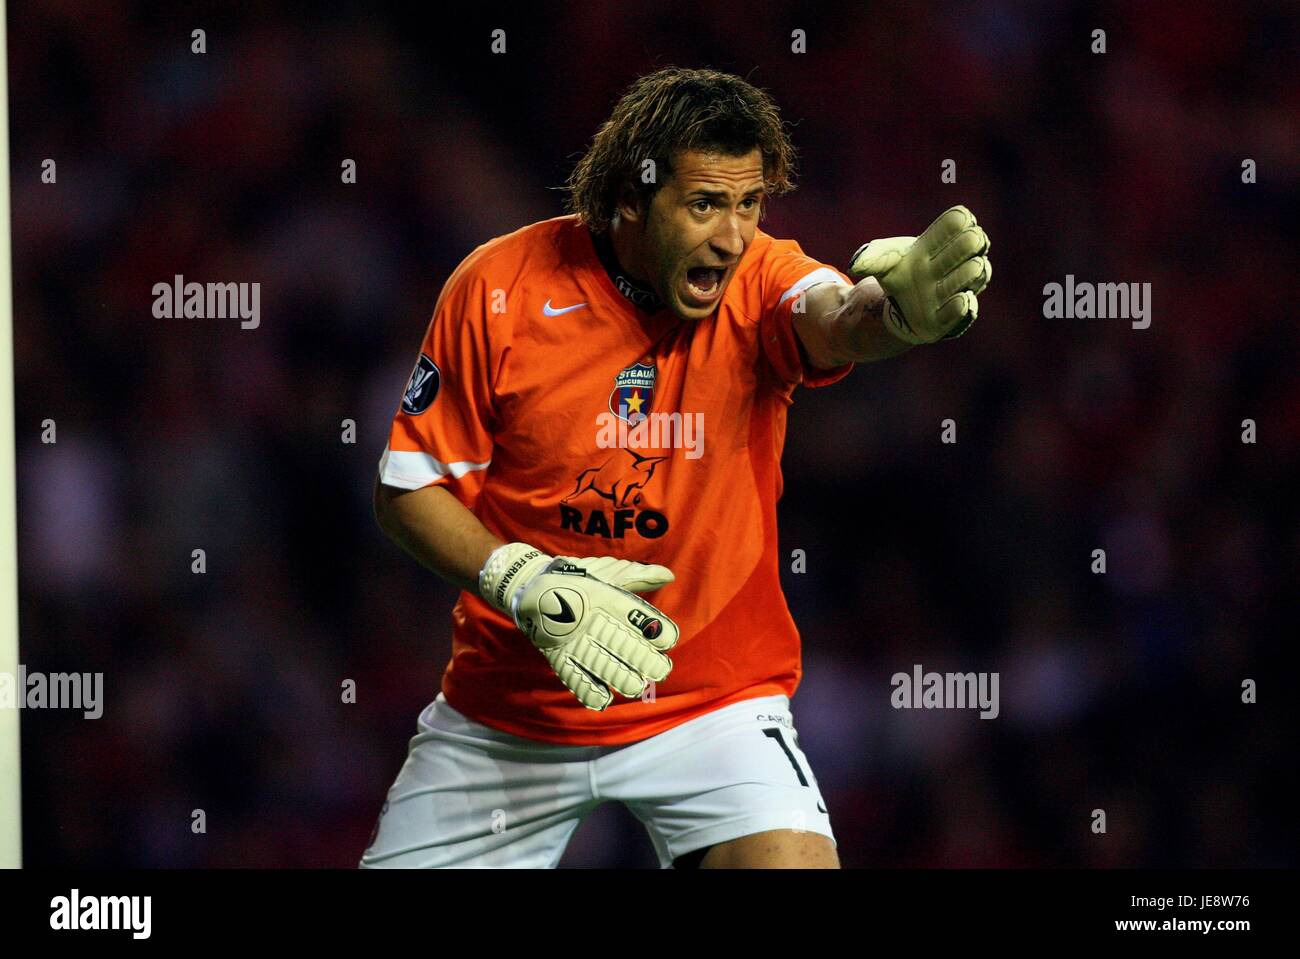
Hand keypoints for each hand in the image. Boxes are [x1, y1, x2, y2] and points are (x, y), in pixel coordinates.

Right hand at [479, 543, 678, 709]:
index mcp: (607, 598)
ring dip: (625, 680)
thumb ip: (639, 576)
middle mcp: (592, 621)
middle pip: (626, 646)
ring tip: (638, 686)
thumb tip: (669, 576)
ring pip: (604, 666)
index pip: (637, 615)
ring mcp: (574, 641)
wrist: (527, 586)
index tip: (669, 639)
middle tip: (662, 670)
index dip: (658, 629)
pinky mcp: (558, 656)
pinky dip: (590, 692)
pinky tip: (604, 699)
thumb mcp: (606, 573)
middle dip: (649, 662)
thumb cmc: (576, 580)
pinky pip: (574, 678)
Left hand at [848, 205, 991, 343]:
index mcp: (937, 245)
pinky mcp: (950, 317)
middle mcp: (953, 264)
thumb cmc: (897, 278)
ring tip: (972, 265)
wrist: (897, 312)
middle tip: (972, 239)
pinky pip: (964, 310)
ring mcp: (956, 288)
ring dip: (971, 271)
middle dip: (970, 242)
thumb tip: (854, 265)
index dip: (959, 220)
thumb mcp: (883, 263)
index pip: (954, 225)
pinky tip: (962, 299)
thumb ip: (871, 258)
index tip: (961, 218)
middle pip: (970, 245)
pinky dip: (963, 305)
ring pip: (974, 273)